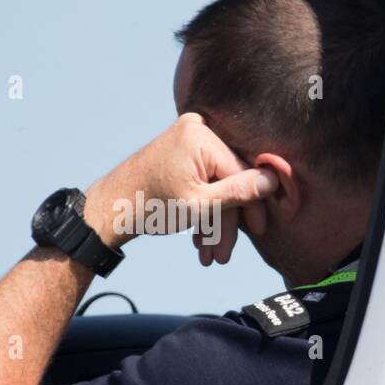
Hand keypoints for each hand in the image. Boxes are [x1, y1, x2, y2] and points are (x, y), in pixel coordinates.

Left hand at [85, 113, 276, 265]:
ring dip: (214, 221)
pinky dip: (202, 207)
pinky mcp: (180, 150)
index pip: (241, 173)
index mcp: (201, 137)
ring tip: (208, 254)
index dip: (251, 205)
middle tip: (223, 255)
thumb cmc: (149, 206)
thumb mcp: (200, 205)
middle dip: (226, 222)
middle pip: (228, 179)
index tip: (257, 232)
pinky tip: (198, 238)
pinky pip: (203, 178)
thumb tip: (274, 179)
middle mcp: (196, 129)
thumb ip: (239, 192)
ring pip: (215, 183)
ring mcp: (187, 138)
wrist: (110, 208)